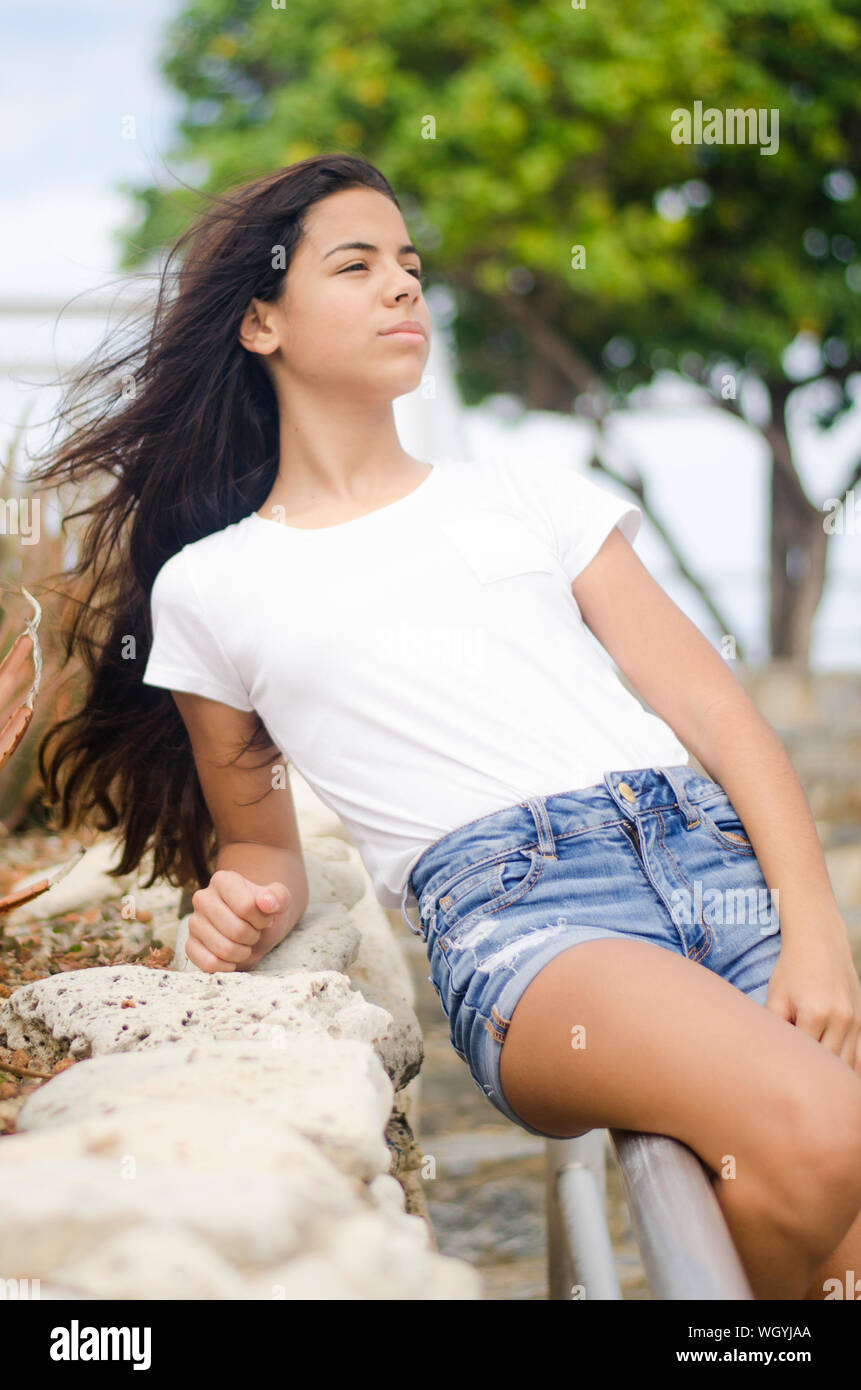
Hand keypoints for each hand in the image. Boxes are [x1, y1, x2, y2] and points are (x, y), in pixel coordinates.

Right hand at [186, 869, 292, 973]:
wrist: (255, 929)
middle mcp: (202, 898)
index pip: (247, 906)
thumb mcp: (279, 901)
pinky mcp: (190, 945)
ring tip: (244, 943)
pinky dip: (227, 966)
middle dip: (253, 937)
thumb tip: (267, 902)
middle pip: (236, 930)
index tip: (264, 919)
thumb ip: (278, 896)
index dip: (262, 920)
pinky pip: (209, 964)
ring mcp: (194, 922)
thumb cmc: (265, 912)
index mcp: (222, 880)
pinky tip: (232, 958)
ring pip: (224, 949)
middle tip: (254, 933)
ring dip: (243, 953)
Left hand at [765, 930, 860, 1073]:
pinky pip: (859, 1055)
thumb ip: (774, 1028)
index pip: (803, 1056)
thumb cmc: (792, 969)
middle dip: (811, 1076)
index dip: (790, 1068)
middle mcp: (840, 1019)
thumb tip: (767, 1057)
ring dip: (831, 1075)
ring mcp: (856, 1021)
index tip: (778, 1076)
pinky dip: (848, 1067)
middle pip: (827, 1065)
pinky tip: (835, 1076)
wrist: (819, 941)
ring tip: (813, 1084)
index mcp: (815, 1014)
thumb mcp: (776, 995)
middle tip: (794, 1085)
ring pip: (846, 1064)